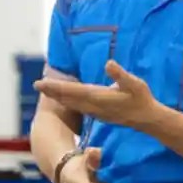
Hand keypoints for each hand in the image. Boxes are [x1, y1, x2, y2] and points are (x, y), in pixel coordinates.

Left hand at [35, 60, 165, 130]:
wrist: (147, 119)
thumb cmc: (141, 98)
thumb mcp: (134, 84)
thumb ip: (120, 75)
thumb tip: (108, 63)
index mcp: (98, 97)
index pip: (72, 91)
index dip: (56, 87)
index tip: (42, 83)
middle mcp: (93, 105)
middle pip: (68, 98)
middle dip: (52, 91)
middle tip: (36, 84)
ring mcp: (95, 111)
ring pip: (71, 103)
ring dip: (58, 96)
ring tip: (46, 90)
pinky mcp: (98, 113)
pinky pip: (77, 107)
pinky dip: (68, 101)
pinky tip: (64, 99)